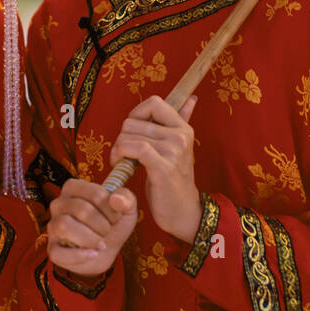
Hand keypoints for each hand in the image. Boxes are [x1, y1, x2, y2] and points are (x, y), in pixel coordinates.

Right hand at [46, 178, 137, 276]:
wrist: (105, 250)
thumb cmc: (112, 225)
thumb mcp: (126, 210)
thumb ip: (126, 199)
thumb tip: (116, 199)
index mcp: (74, 188)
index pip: (94, 193)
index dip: (110, 208)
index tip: (116, 217)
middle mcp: (59, 204)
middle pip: (80, 209)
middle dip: (102, 225)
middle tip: (108, 231)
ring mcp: (53, 226)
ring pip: (64, 226)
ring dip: (90, 238)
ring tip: (101, 244)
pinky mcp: (52, 249)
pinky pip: (59, 252)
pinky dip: (80, 256)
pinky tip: (93, 254)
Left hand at [110, 95, 200, 242]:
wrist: (183, 211)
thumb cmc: (174, 179)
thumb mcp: (178, 148)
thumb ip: (182, 121)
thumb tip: (191, 98)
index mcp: (183, 128)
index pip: (153, 103)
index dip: (136, 114)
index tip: (132, 133)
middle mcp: (180, 136)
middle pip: (134, 121)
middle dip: (122, 137)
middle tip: (123, 153)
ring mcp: (174, 151)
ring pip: (129, 135)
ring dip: (118, 149)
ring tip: (121, 162)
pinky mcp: (163, 167)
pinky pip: (135, 148)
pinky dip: (121, 154)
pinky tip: (121, 164)